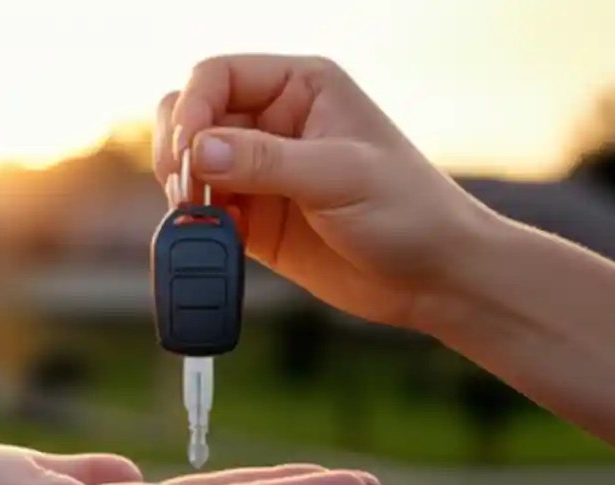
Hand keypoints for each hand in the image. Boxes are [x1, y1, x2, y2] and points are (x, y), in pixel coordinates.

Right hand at [154, 54, 501, 328]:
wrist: (435, 279)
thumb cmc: (411, 210)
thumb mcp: (341, 176)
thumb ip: (267, 160)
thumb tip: (201, 149)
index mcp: (302, 88)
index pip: (218, 76)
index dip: (193, 108)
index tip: (190, 152)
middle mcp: (274, 123)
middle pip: (194, 116)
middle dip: (179, 149)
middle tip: (185, 187)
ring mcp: (262, 173)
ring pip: (192, 167)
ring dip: (185, 192)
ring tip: (200, 219)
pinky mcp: (256, 220)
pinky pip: (206, 215)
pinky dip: (197, 229)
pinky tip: (214, 244)